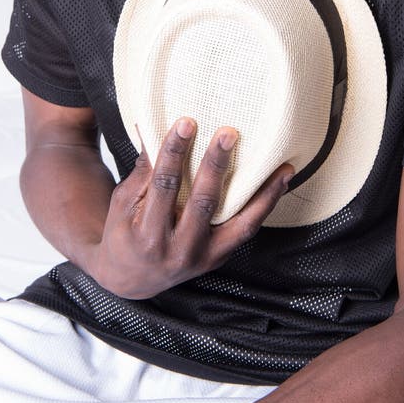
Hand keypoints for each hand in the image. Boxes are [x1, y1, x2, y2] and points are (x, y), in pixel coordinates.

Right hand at [87, 117, 292, 298]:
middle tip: (228, 133)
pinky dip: (265, 206)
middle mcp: (178, 249)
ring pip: (238, 223)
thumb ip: (142, 169)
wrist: (131, 279)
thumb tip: (151, 125)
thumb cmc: (124, 233)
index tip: (186, 123)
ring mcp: (202, 257)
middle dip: (216, 164)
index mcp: (148, 233)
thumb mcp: (123, 202)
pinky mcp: (217, 258)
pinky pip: (246, 230)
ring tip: (280, 166)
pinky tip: (279, 184)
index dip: (174, 152)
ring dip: (262, 192)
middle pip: (203, 202)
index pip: (164, 185)